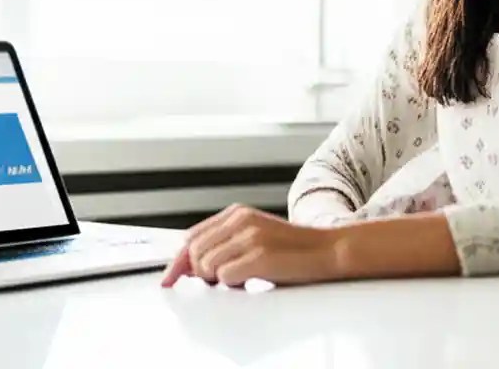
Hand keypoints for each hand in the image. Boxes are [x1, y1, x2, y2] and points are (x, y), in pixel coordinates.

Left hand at [159, 204, 343, 287]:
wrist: (328, 250)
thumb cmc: (292, 250)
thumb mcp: (254, 236)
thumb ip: (225, 243)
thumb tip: (190, 266)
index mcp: (237, 213)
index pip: (192, 237)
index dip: (179, 261)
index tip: (170, 279)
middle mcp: (240, 220)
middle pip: (194, 252)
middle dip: (199, 273)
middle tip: (220, 280)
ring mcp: (250, 237)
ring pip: (206, 266)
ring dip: (218, 279)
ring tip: (241, 278)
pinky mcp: (259, 255)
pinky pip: (225, 277)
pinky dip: (234, 284)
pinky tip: (251, 280)